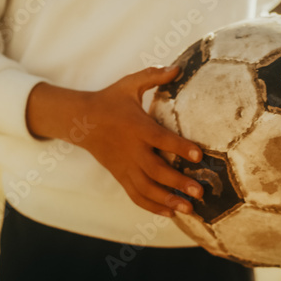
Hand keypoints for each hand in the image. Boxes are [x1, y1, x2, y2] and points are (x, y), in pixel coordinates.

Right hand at [26, 66, 204, 216]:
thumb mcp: (129, 84)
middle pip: (156, 170)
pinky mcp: (120, 175)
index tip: (199, 155)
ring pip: (147, 188)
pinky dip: (152, 206)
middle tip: (200, 192)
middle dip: (179, 183)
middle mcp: (132, 150)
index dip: (180, 147)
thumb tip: (178, 67)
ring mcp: (125, 166)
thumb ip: (154, 76)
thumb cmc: (110, 100)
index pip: (161, 139)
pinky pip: (136, 195)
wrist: (80, 120)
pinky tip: (169, 213)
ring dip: (168, 200)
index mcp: (137, 127)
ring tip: (189, 209)